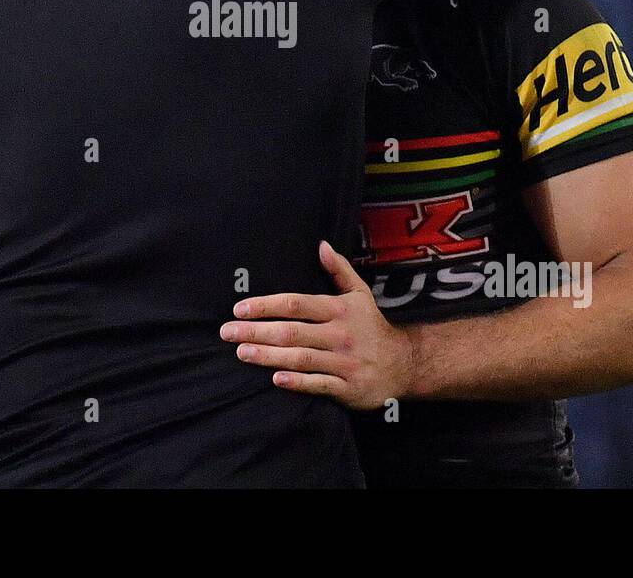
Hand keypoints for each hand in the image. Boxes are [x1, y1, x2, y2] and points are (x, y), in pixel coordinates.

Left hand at [220, 240, 416, 409]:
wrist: (404, 364)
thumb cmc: (371, 327)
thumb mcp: (360, 294)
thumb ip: (339, 270)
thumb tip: (321, 245)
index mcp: (339, 309)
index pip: (297, 304)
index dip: (267, 305)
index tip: (240, 308)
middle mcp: (340, 334)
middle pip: (292, 331)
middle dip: (257, 331)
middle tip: (228, 332)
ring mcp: (344, 361)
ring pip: (301, 358)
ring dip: (268, 356)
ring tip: (242, 353)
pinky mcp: (348, 386)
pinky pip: (319, 384)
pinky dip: (297, 382)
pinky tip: (275, 379)